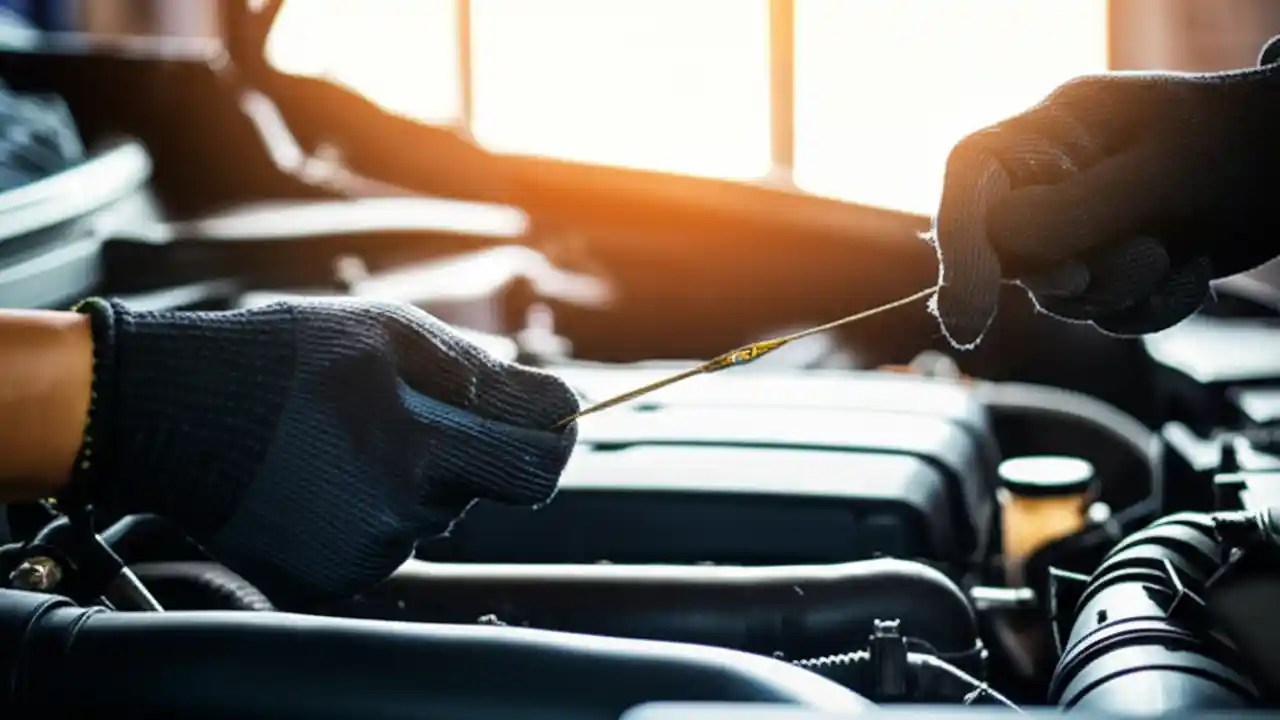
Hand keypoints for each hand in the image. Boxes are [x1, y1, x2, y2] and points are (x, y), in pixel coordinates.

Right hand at [76, 298, 578, 605]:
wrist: (176, 410)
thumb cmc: (289, 357)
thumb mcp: (393, 333)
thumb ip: (486, 377)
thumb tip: (565, 405)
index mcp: (421, 445)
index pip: (540, 464)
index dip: (555, 434)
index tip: (548, 414)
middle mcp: (397, 512)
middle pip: (488, 488)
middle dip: (475, 450)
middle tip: (416, 411)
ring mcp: (363, 553)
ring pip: (435, 514)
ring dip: (416, 479)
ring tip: (349, 440)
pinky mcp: (332, 578)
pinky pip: (388, 542)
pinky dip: (373, 511)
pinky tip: (328, 477)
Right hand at [930, 54, 1279, 347]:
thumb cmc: (1248, 149)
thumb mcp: (1159, 178)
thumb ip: (1070, 213)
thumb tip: (1004, 247)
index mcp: (1056, 127)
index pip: (972, 177)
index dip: (960, 247)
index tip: (967, 320)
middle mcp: (1057, 174)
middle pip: (1007, 248)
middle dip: (1069, 275)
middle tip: (1139, 260)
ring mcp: (1085, 218)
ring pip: (1056, 291)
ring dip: (1116, 294)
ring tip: (1174, 259)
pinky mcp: (1116, 259)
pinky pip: (1101, 310)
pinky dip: (1146, 309)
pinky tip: (1191, 275)